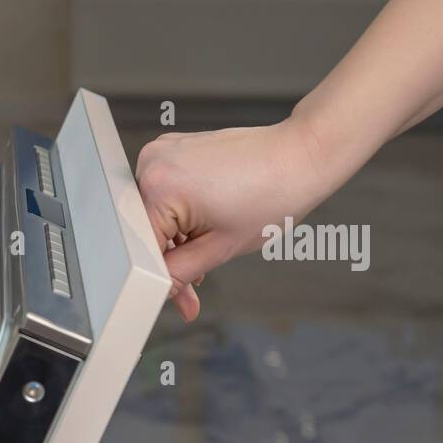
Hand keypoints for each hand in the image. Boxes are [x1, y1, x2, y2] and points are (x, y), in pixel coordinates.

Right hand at [135, 117, 337, 321]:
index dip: (158, 276)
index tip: (174, 293)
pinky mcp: (174, 149)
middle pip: (144, 228)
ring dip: (174, 237)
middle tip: (193, 287)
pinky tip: (206, 222)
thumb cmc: (274, 193)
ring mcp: (162, 152)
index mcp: (159, 186)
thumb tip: (161, 289)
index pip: (141, 245)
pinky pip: (164, 192)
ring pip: (153, 212)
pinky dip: (180, 214)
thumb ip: (180, 273)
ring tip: (211, 242)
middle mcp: (153, 162)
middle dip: (168, 259)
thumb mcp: (220, 248)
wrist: (301, 155)